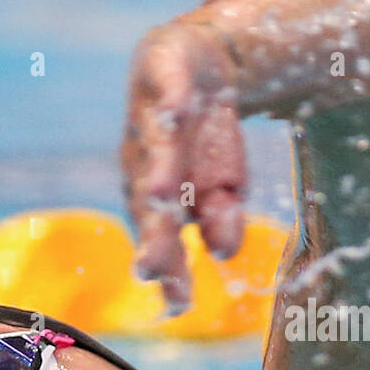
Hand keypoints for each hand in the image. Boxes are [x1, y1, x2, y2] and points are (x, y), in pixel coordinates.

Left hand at [122, 21, 244, 309]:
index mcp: (156, 199)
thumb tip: (222, 253)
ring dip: (159, 171)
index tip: (177, 306)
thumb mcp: (223, 188)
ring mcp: (153, 120)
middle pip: (148, 202)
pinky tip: (178, 111)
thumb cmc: (202, 139)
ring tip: (161, 196)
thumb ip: (221, 220)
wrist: (195, 63)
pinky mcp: (165, 77)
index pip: (161, 241)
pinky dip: (173, 100)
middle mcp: (146, 164)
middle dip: (152, 234)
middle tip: (150, 268)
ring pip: (156, 149)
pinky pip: (170, 90)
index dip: (168, 271)